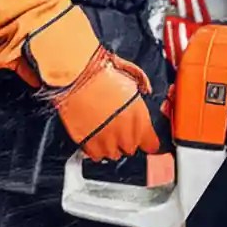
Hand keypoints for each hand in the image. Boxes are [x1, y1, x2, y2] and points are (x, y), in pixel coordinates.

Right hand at [20, 6, 163, 160]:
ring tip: (103, 127)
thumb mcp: (129, 73)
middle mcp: (124, 132)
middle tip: (118, 124)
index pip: (151, 144)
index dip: (147, 140)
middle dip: (126, 138)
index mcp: (139, 116)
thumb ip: (142, 85)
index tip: (144, 138)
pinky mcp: (87, 142)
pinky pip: (96, 155)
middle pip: (131, 148)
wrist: (75, 75)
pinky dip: (95, 148)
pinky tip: (93, 133)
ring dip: (110, 144)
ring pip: (113, 154)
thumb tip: (146, 90)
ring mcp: (105, 139)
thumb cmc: (100, 71)